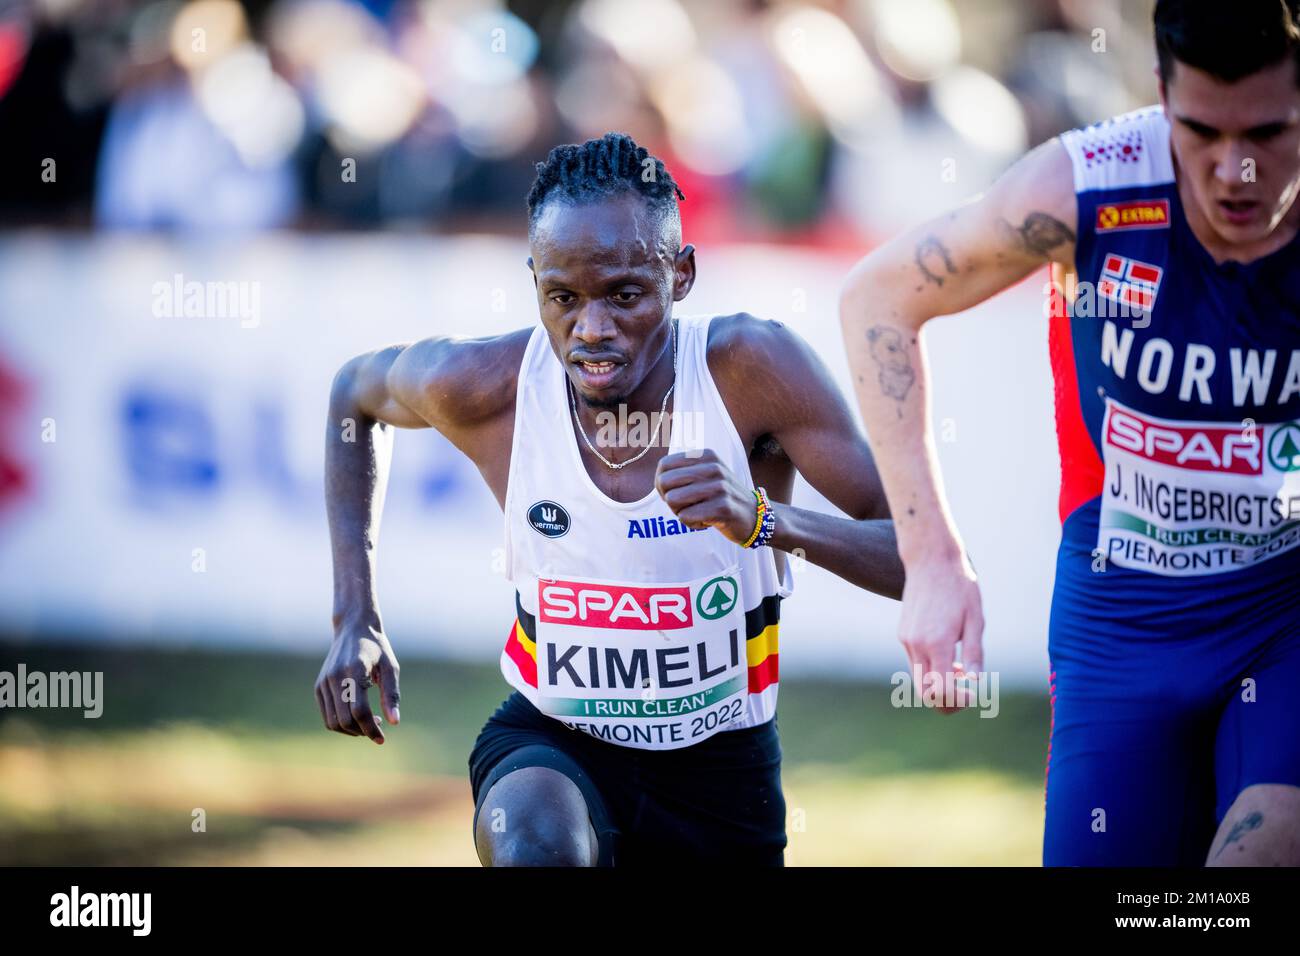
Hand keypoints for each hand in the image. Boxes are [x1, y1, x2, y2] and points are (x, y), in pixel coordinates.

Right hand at [315, 620, 400, 743]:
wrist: (353, 628)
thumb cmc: (377, 648)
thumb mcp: (390, 667)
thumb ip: (391, 694)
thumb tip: (395, 722)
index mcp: (354, 670)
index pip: (359, 711)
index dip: (371, 729)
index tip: (382, 738)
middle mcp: (335, 677)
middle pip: (344, 719)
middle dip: (362, 731)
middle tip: (378, 726)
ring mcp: (323, 682)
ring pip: (332, 722)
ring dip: (351, 730)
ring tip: (368, 722)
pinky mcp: (318, 686)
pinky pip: (326, 715)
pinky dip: (340, 723)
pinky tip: (356, 716)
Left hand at [654, 449, 761, 545]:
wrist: (754, 516)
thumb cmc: (721, 497)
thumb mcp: (705, 476)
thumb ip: (681, 472)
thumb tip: (659, 480)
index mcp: (706, 455)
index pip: (664, 465)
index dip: (662, 484)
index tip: (677, 492)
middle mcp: (713, 467)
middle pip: (664, 482)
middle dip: (670, 499)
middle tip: (686, 505)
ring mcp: (720, 487)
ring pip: (672, 500)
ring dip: (680, 512)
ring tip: (698, 512)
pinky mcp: (723, 507)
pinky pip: (685, 516)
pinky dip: (691, 523)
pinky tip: (707, 521)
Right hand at [898, 554, 983, 713]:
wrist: (930, 559)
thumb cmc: (959, 587)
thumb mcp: (976, 619)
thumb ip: (974, 653)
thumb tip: (975, 681)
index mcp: (937, 642)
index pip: (942, 689)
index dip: (958, 700)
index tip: (973, 693)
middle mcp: (916, 644)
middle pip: (925, 692)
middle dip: (945, 701)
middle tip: (966, 695)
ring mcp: (906, 640)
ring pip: (919, 679)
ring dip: (939, 684)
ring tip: (961, 669)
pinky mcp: (903, 634)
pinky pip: (915, 663)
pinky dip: (931, 669)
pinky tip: (948, 655)